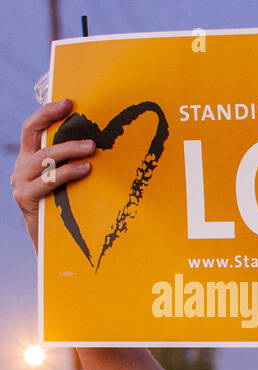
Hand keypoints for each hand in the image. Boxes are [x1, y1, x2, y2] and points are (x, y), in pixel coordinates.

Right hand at [10, 99, 94, 251]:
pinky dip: (66, 173)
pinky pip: (47, 181)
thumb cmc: (67, 209)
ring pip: (44, 160)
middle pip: (38, 141)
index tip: (68, 102)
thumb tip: (102, 145)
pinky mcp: (25, 198)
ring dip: (69, 152)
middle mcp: (21, 167)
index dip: (47, 113)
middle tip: (91, 137)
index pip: (33, 128)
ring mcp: (20, 182)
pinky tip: (85, 170)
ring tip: (92, 150)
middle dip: (65, 135)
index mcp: (30, 158)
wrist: (54, 244)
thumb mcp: (70, 182)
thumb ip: (74, 163)